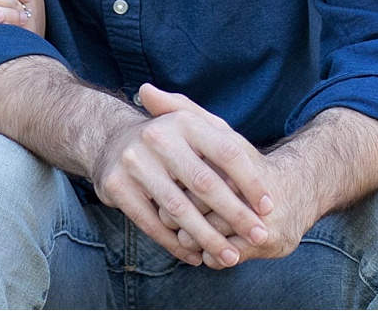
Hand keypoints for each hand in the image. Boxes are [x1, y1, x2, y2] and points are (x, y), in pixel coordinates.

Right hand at [88, 82, 275, 269]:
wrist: (110, 142)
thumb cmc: (168, 142)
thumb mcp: (193, 128)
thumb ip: (228, 146)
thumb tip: (267, 189)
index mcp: (184, 121)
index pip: (226, 151)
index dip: (250, 181)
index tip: (268, 207)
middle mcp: (157, 137)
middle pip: (204, 183)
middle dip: (235, 214)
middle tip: (258, 236)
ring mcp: (134, 162)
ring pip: (178, 209)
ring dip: (208, 238)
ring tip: (231, 256)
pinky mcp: (116, 186)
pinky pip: (151, 223)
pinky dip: (175, 244)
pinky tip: (195, 256)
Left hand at [162, 103, 377, 265]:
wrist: (297, 190)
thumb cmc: (244, 161)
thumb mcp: (218, 131)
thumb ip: (182, 110)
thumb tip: (145, 90)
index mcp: (240, 158)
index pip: (198, 174)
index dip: (177, 184)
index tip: (163, 186)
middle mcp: (259, 189)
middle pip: (207, 206)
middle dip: (183, 213)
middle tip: (166, 216)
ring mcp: (269, 218)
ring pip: (218, 235)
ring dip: (196, 237)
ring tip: (181, 235)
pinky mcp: (275, 243)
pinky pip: (233, 256)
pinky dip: (214, 255)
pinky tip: (202, 252)